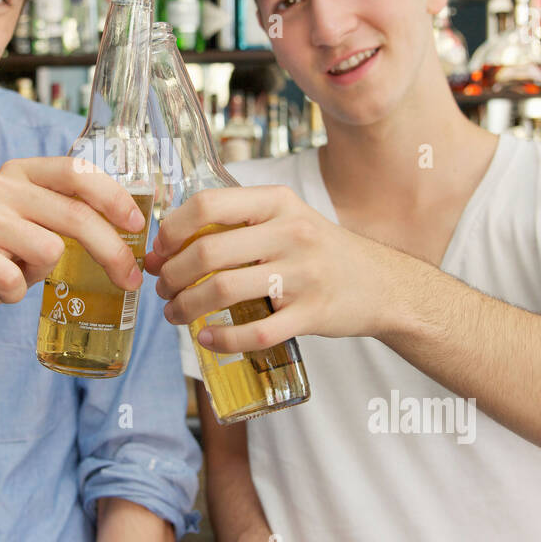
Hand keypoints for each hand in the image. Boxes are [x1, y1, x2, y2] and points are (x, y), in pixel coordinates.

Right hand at [0, 157, 145, 340]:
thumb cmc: (5, 256)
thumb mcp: (40, 228)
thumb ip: (73, 217)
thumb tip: (135, 231)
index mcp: (22, 171)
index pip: (76, 171)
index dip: (112, 196)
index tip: (138, 224)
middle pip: (73, 215)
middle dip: (111, 251)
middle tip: (130, 278)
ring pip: (47, 250)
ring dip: (43, 273)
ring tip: (20, 271)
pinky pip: (15, 280)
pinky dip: (14, 293)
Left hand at [143, 185, 397, 354]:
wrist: (380, 284)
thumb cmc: (316, 250)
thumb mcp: (282, 220)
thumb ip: (232, 226)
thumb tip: (162, 250)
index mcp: (277, 201)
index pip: (207, 204)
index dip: (172, 229)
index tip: (160, 250)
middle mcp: (291, 233)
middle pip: (207, 252)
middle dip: (171, 275)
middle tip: (163, 288)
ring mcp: (303, 275)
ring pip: (223, 291)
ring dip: (186, 307)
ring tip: (176, 314)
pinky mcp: (311, 315)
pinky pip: (255, 332)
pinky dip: (221, 339)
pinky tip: (206, 339)